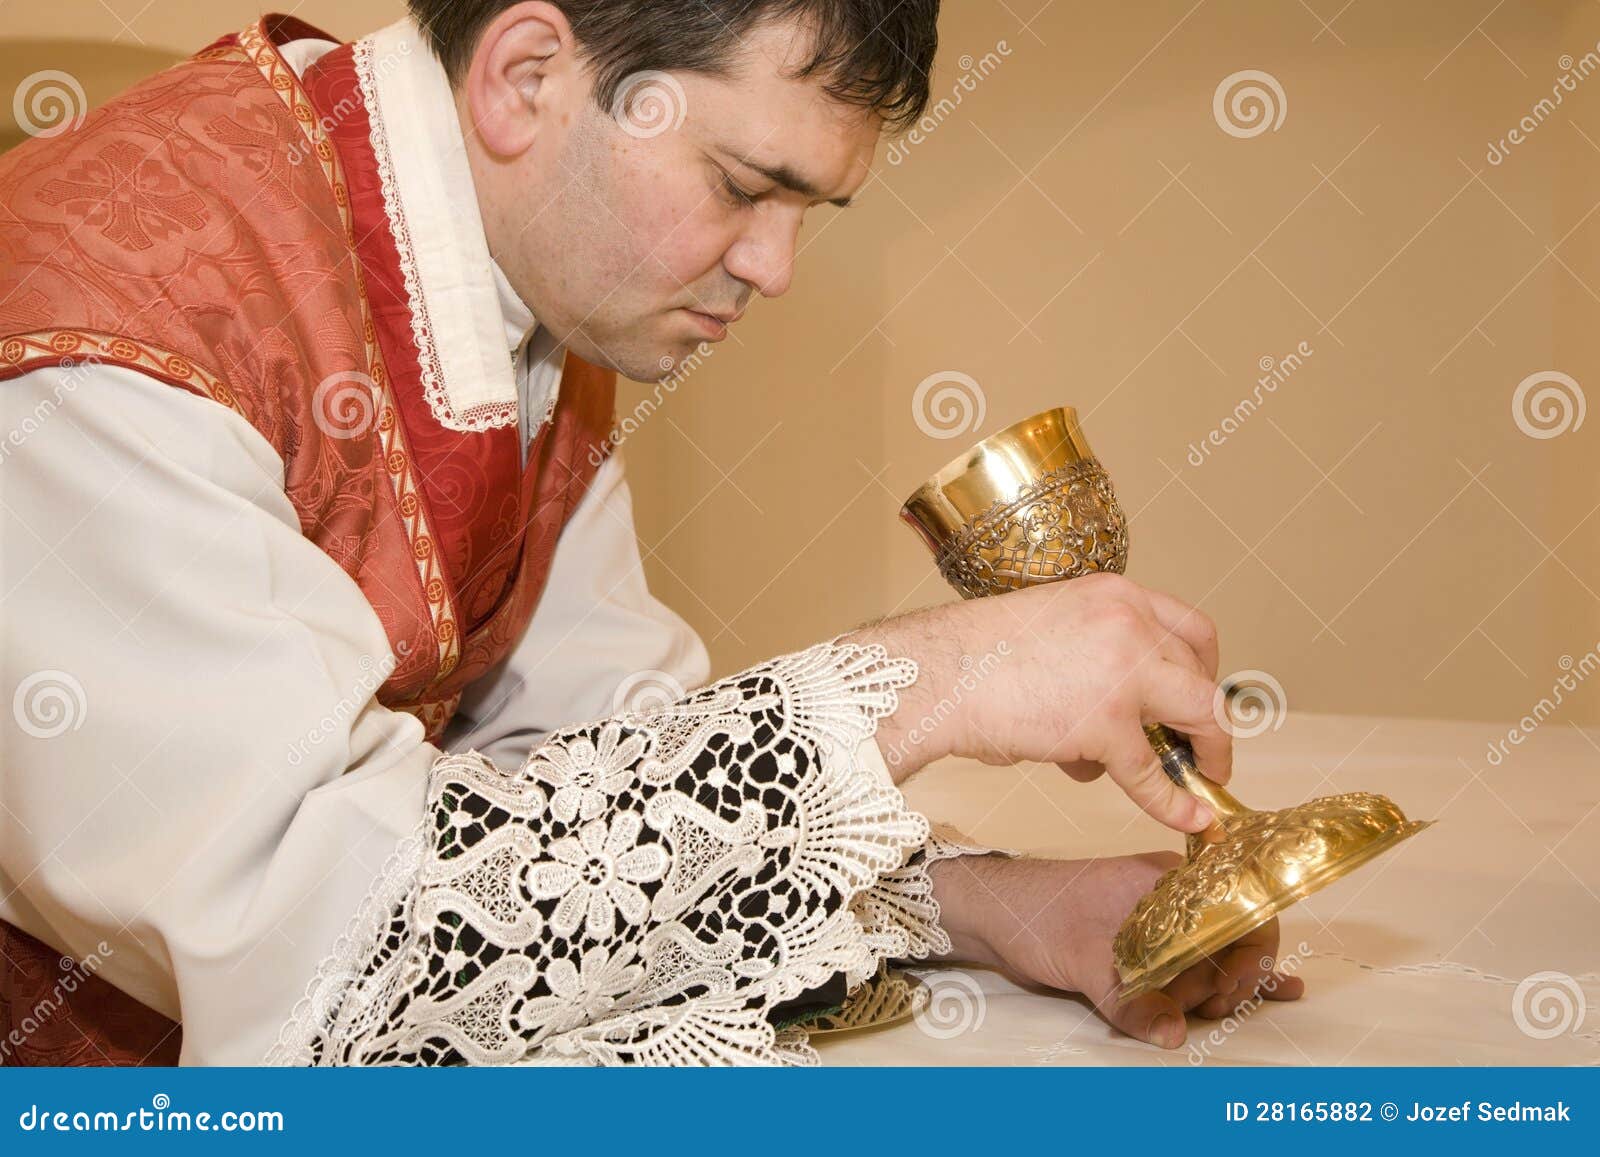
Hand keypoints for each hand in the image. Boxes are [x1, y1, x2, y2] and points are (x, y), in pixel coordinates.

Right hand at [851, 572, 1230, 832]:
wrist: (936, 674)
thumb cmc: (975, 658)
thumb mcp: (1052, 631)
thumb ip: (1095, 660)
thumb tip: (1114, 729)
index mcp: (1115, 594)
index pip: (1190, 626)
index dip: (1205, 667)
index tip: (1200, 693)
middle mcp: (1129, 624)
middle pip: (1200, 672)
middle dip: (1208, 713)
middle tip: (1203, 744)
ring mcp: (1123, 674)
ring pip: (1200, 715)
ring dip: (1210, 751)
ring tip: (1205, 779)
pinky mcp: (1106, 725)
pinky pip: (1153, 773)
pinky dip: (1175, 801)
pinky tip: (1189, 818)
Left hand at [928, 851, 1305, 1048]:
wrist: (994, 916)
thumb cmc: (1036, 914)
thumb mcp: (1082, 957)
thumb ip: (1128, 999)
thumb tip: (1171, 1033)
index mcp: (1167, 880)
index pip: (1238, 906)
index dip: (1247, 948)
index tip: (1230, 984)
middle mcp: (1174, 900)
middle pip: (1233, 939)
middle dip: (1231, 978)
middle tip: (1208, 1006)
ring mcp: (1165, 925)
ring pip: (1217, 958)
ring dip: (1223, 988)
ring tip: (1210, 1010)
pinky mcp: (1152, 951)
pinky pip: (1201, 965)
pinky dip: (1231, 980)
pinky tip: (1275, 994)